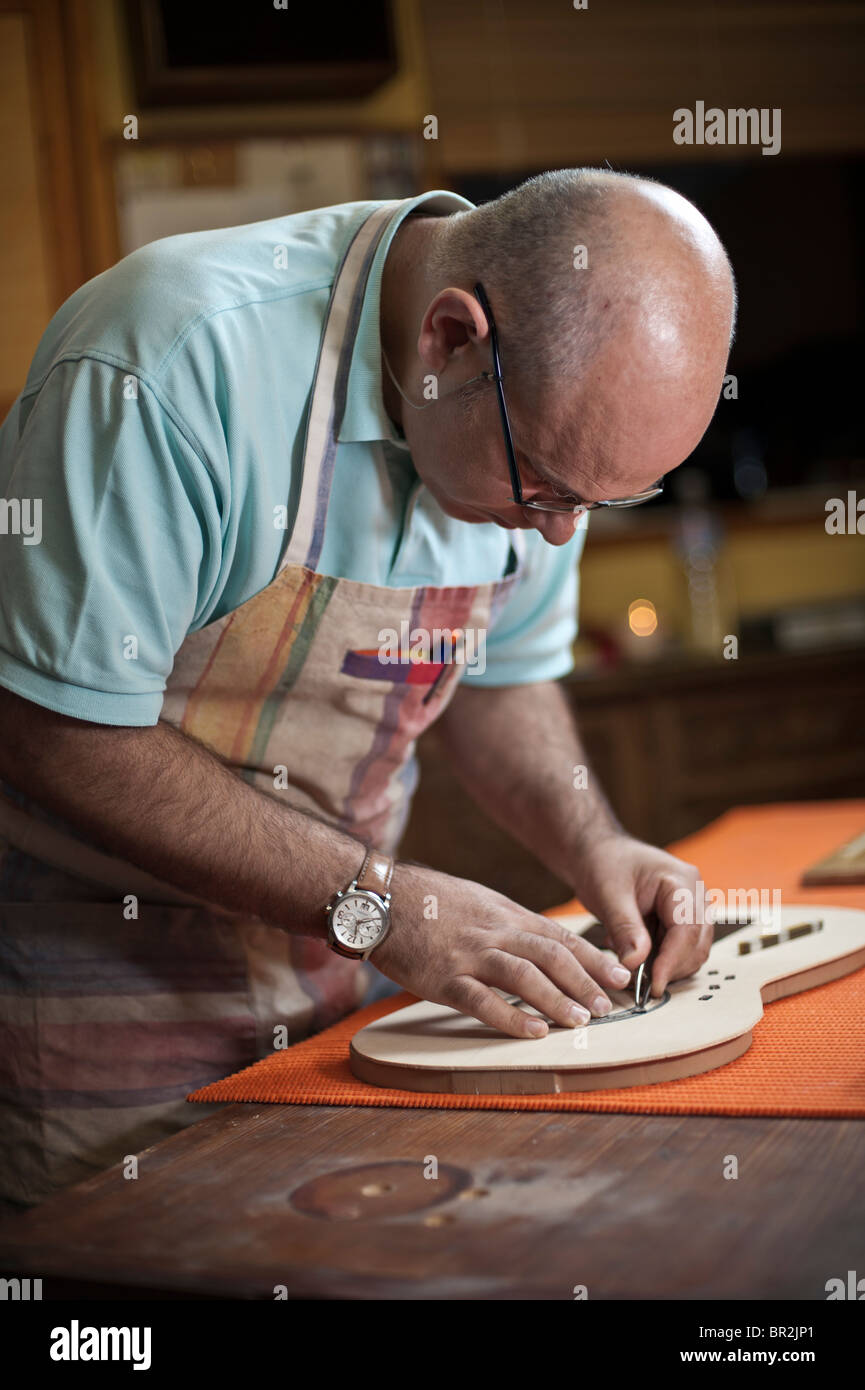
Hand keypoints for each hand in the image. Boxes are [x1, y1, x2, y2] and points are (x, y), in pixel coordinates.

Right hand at [372, 862, 633, 1038]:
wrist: (381, 898)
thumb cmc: (427, 901)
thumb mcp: (476, 900)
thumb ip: (507, 921)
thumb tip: (539, 943)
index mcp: (504, 914)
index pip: (558, 935)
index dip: (592, 957)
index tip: (619, 974)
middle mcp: (493, 932)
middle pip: (550, 954)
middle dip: (585, 981)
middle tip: (609, 1006)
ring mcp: (469, 954)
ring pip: (524, 975)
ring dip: (557, 999)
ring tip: (582, 1020)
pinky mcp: (443, 978)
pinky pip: (482, 1000)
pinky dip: (512, 1017)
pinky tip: (534, 1032)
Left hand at [569, 833, 713, 995]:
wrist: (599, 853)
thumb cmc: (604, 864)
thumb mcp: (608, 894)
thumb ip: (624, 928)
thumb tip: (635, 964)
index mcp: (681, 882)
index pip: (687, 930)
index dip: (672, 961)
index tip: (652, 986)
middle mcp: (695, 895)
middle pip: (696, 945)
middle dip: (671, 968)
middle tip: (637, 983)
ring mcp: (692, 909)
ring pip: (692, 952)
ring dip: (665, 967)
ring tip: (629, 961)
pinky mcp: (681, 922)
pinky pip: (679, 951)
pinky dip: (659, 961)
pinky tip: (632, 953)